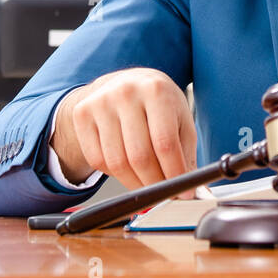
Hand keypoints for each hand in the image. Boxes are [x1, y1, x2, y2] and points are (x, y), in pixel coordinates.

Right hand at [51, 68, 197, 196]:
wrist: (125, 83)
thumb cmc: (158, 105)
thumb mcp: (181, 120)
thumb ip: (187, 156)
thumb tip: (195, 193)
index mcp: (156, 90)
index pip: (164, 143)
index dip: (174, 173)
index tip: (182, 192)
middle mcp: (126, 92)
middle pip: (139, 156)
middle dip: (155, 184)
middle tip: (164, 194)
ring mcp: (101, 102)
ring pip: (117, 162)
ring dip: (135, 183)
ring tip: (147, 183)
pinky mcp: (82, 114)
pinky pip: (97, 160)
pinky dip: (114, 174)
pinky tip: (127, 167)